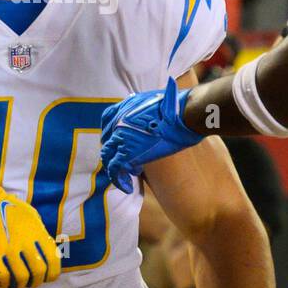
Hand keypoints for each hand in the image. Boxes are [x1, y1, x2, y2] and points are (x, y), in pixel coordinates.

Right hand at [0, 178, 60, 287]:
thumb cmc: (4, 207)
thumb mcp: (29, 214)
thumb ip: (39, 233)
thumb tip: (48, 252)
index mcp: (35, 230)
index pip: (53, 259)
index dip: (52, 273)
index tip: (47, 277)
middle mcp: (24, 240)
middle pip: (38, 271)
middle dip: (36, 282)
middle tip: (31, 283)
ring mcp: (7, 247)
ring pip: (21, 277)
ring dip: (20, 285)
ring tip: (16, 285)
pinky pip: (2, 277)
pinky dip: (4, 284)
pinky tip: (3, 284)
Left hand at [99, 78, 203, 193]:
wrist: (181, 115)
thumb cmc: (176, 107)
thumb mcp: (155, 100)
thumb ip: (147, 107)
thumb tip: (149, 112)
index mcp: (123, 107)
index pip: (107, 120)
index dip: (110, 133)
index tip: (117, 142)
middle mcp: (117, 122)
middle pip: (106, 141)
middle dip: (114, 152)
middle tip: (124, 162)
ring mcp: (120, 138)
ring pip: (108, 156)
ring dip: (115, 168)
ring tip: (125, 177)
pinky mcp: (127, 153)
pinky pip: (114, 169)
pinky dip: (119, 180)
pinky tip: (128, 187)